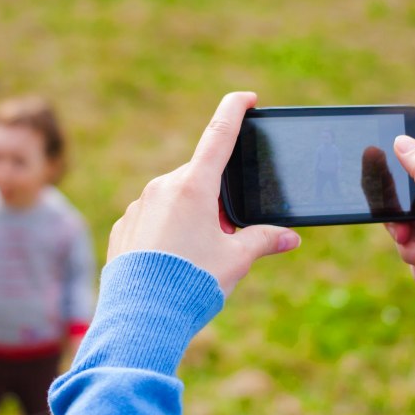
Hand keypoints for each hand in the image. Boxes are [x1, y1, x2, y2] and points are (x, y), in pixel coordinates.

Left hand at [107, 92, 301, 295]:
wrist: (140, 317)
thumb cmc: (191, 284)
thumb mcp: (236, 261)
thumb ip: (263, 240)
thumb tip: (289, 237)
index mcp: (194, 186)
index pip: (219, 134)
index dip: (235, 110)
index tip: (247, 97)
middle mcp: (162, 187)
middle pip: (200, 180)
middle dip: (215, 202)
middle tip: (224, 239)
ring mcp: (139, 206)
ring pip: (174, 200)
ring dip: (190, 218)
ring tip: (195, 260)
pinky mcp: (124, 227)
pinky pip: (152, 220)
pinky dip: (166, 234)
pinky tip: (171, 265)